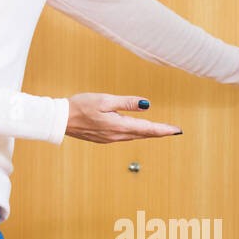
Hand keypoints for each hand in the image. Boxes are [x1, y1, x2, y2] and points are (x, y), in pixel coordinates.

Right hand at [65, 94, 181, 142]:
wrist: (61, 120)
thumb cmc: (81, 106)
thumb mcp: (105, 100)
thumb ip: (126, 103)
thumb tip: (146, 104)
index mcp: (119, 126)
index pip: (148, 129)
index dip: (164, 129)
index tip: (177, 130)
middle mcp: (117, 135)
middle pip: (144, 134)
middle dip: (160, 132)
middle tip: (174, 131)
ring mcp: (110, 139)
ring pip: (135, 136)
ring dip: (148, 133)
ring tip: (160, 131)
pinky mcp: (104, 138)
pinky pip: (125, 136)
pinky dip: (135, 133)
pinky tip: (137, 131)